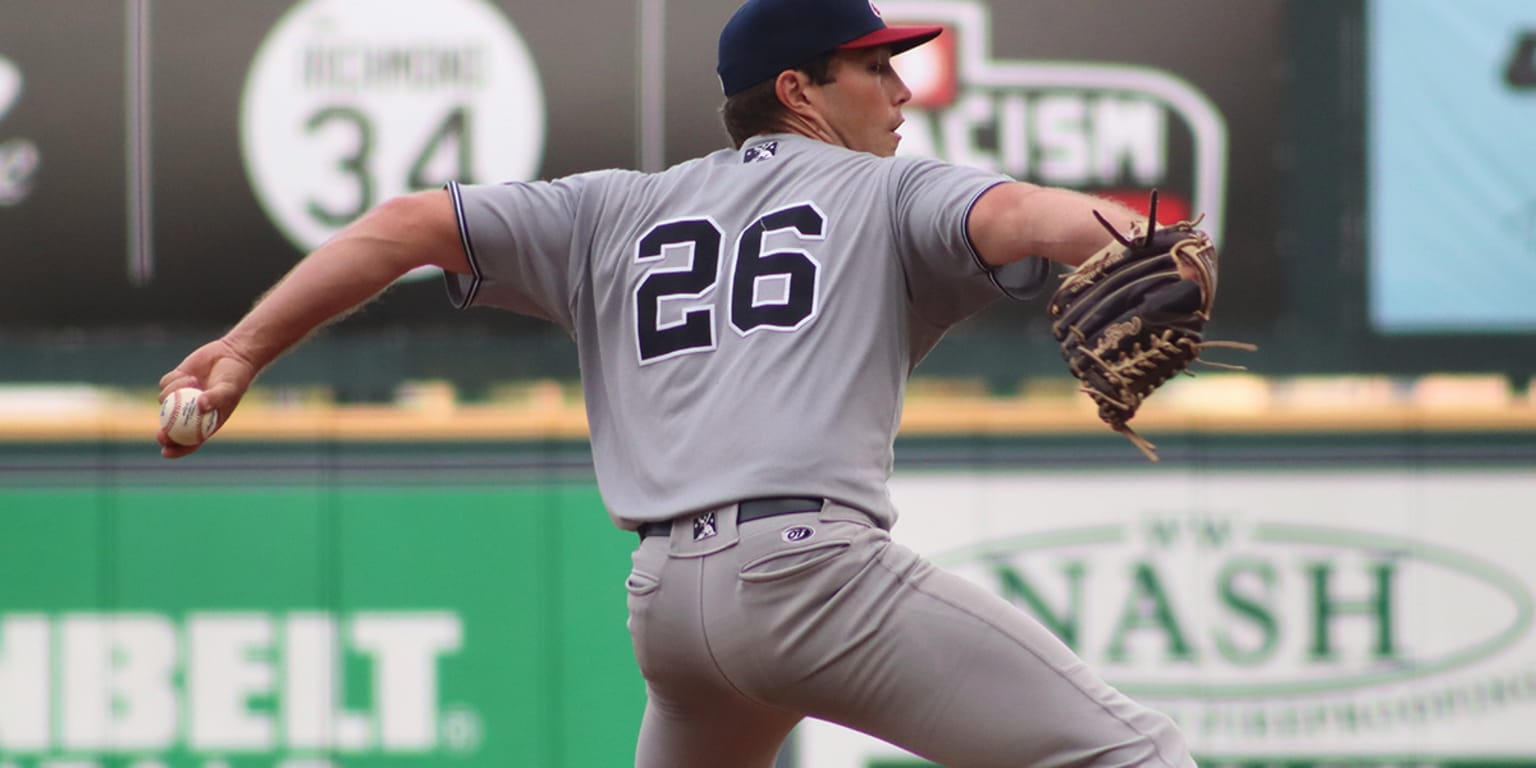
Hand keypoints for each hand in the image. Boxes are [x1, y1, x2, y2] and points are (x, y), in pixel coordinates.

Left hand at [156, 338, 258, 457]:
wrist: (233, 354)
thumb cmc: (236, 377)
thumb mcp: (228, 390)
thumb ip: (215, 398)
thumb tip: (200, 407)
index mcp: (205, 421)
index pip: (189, 441)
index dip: (176, 449)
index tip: (166, 451)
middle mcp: (190, 411)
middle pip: (170, 427)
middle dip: (164, 434)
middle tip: (161, 433)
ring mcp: (180, 396)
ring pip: (164, 401)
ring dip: (173, 393)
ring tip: (193, 381)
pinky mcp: (175, 380)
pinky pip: (165, 384)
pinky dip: (172, 381)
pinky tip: (188, 375)